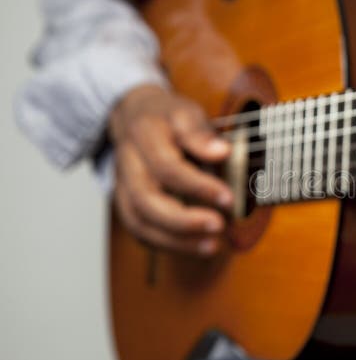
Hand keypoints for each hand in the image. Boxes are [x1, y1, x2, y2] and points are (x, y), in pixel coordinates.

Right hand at [109, 84, 232, 255]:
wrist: (134, 116)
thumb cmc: (168, 118)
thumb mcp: (186, 113)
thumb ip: (201, 134)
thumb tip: (223, 152)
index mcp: (144, 136)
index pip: (167, 167)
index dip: (199, 186)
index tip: (228, 198)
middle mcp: (128, 164)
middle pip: (146, 200)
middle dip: (183, 220)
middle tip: (219, 225)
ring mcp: (123, 186)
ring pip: (139, 221)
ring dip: (176, 240)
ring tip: (211, 245)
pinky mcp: (126, 202)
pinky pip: (140, 230)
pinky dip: (168, 243)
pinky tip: (197, 246)